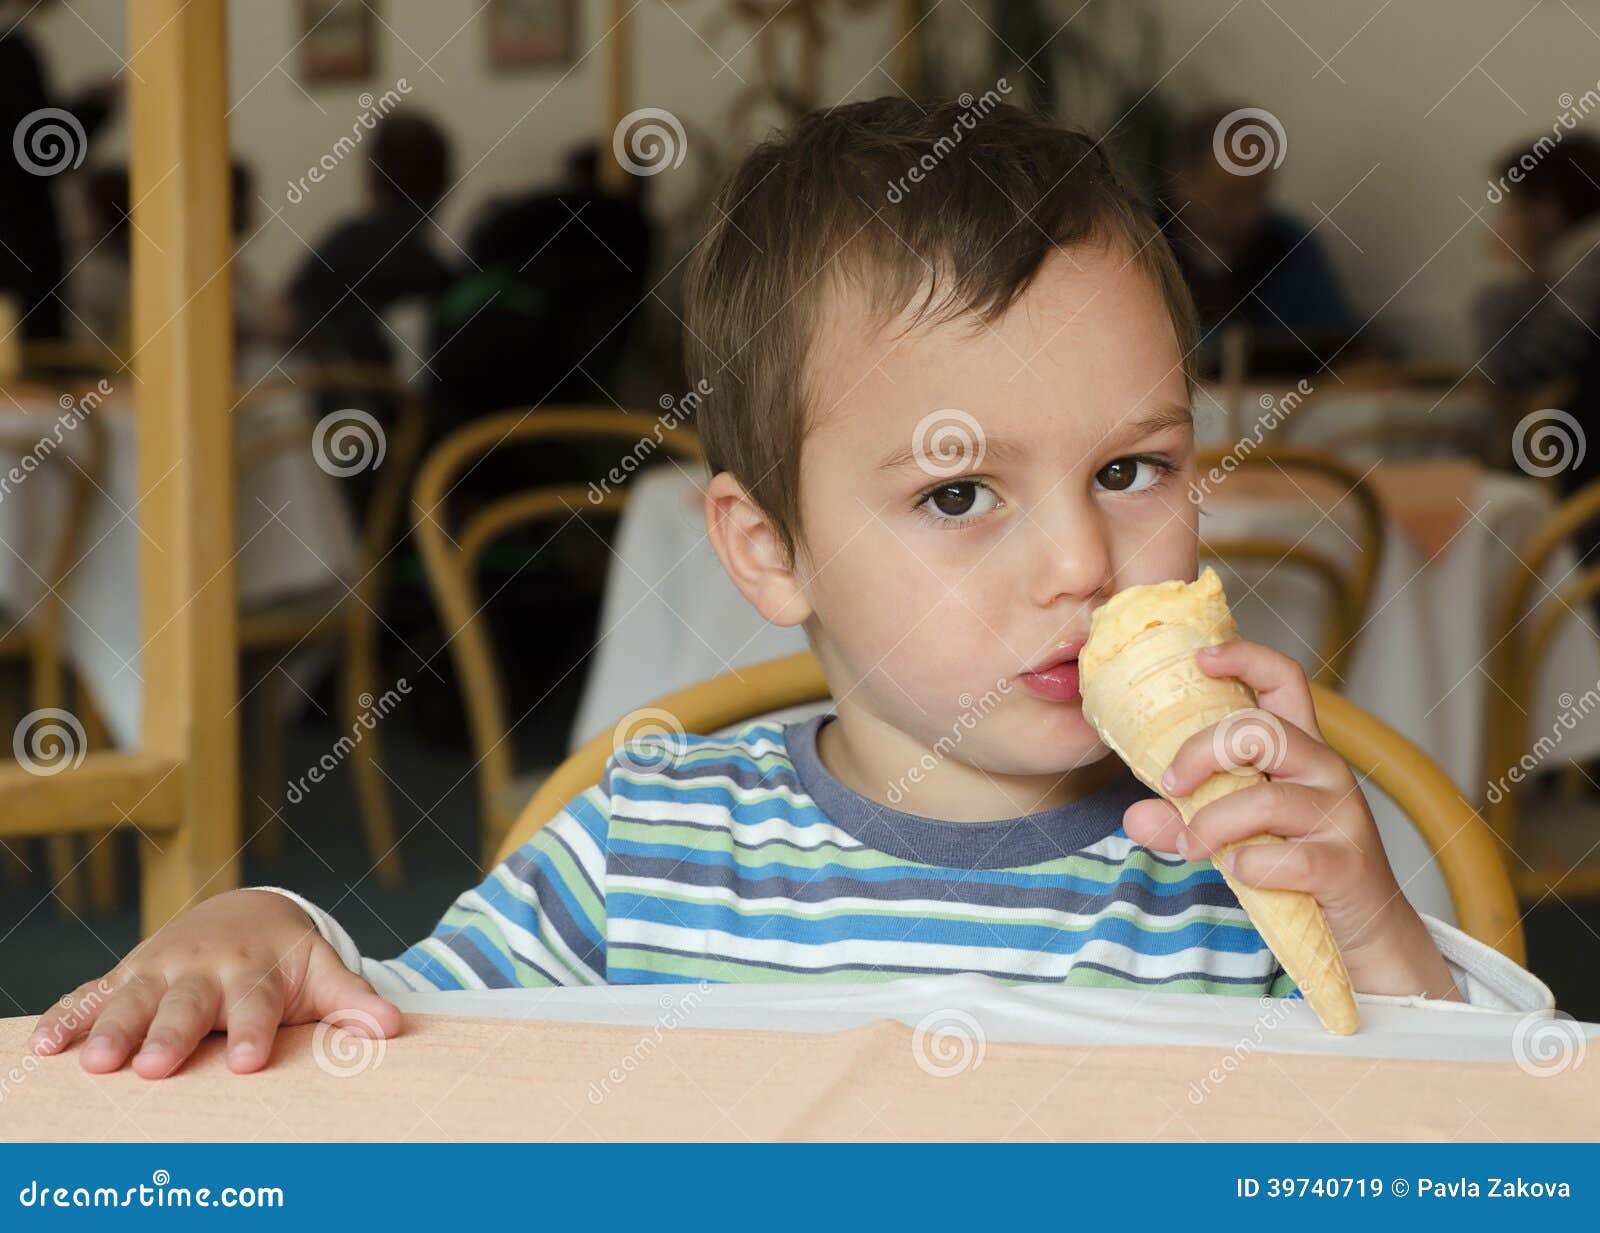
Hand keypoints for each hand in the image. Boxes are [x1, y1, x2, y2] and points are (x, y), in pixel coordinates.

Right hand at [27, 889, 400, 1077]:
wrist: (248, 911)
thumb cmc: (286, 958)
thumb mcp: (322, 971)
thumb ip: (353, 1001)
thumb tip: (394, 1026)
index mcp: (256, 971)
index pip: (257, 1005)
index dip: (252, 1031)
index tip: (248, 1060)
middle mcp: (206, 969)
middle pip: (188, 1006)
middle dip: (171, 1035)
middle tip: (153, 1067)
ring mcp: (162, 970)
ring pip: (135, 1000)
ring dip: (113, 1029)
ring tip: (98, 1063)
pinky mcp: (127, 976)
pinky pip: (92, 996)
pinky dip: (67, 1018)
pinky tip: (43, 1048)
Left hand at [1120, 639, 1459, 999]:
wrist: (1362, 929)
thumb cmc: (1294, 865)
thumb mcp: (1236, 833)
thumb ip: (1185, 820)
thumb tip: (1135, 816)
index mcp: (1299, 749)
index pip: (1284, 681)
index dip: (1246, 658)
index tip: (1201, 658)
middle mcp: (1326, 770)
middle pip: (1262, 732)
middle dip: (1201, 754)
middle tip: (1170, 785)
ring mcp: (1342, 817)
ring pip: (1269, 799)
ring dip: (1213, 824)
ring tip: (1192, 848)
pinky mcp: (1348, 865)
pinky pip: (1293, 858)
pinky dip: (1253, 866)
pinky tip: (1239, 872)